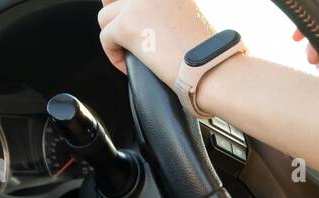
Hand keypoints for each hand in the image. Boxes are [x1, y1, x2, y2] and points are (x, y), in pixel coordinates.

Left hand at [98, 0, 217, 85]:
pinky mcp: (127, 25)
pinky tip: (129, 67)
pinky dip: (114, 55)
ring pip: (105, 18)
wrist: (213, 69)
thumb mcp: (187, 17)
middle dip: (115, 18)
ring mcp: (137, 4)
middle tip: (125, 39)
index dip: (127, 9)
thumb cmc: (209, 54)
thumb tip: (146, 21)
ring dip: (115, 38)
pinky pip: (105, 38)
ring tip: (131, 57)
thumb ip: (163, 12)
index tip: (135, 27)